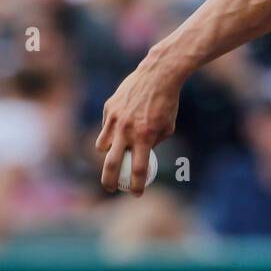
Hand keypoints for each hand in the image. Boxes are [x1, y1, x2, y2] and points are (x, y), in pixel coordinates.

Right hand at [96, 53, 182, 194]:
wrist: (158, 75)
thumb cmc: (167, 103)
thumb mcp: (168, 127)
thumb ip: (154, 143)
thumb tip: (142, 156)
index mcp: (145, 137)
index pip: (140, 169)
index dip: (138, 185)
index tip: (137, 194)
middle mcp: (127, 131)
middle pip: (112, 164)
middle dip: (109, 181)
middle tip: (111, 189)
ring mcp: (114, 120)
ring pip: (102, 146)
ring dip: (107, 153)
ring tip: (116, 152)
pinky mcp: (108, 109)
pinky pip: (105, 127)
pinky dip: (111, 132)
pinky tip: (121, 125)